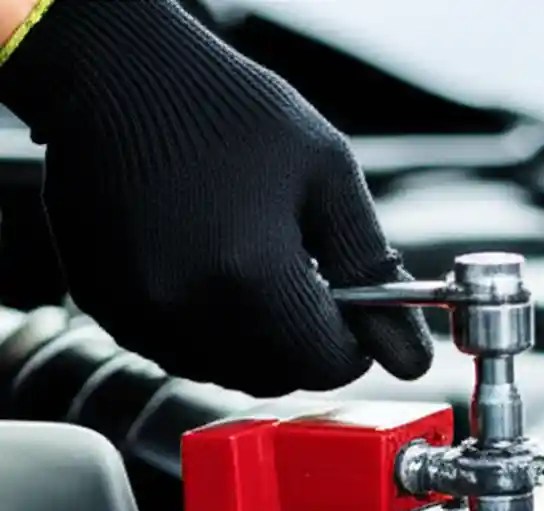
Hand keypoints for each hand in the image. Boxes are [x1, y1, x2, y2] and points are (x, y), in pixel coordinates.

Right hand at [0, 0, 431, 395]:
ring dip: (258, 336)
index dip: (353, 337)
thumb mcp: (327, 175)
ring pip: (230, 370)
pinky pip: (180, 351)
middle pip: (280, 375)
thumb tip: (411, 356)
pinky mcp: (109, 310)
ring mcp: (139, 315)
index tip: (351, 302)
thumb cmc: (226, 112)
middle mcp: (187, 309)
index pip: (329, 364)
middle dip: (306, 338)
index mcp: (250, 274)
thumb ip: (372, 268)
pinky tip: (206, 263)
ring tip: (250, 257)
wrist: (115, 78)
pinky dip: (207, 325)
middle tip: (302, 272)